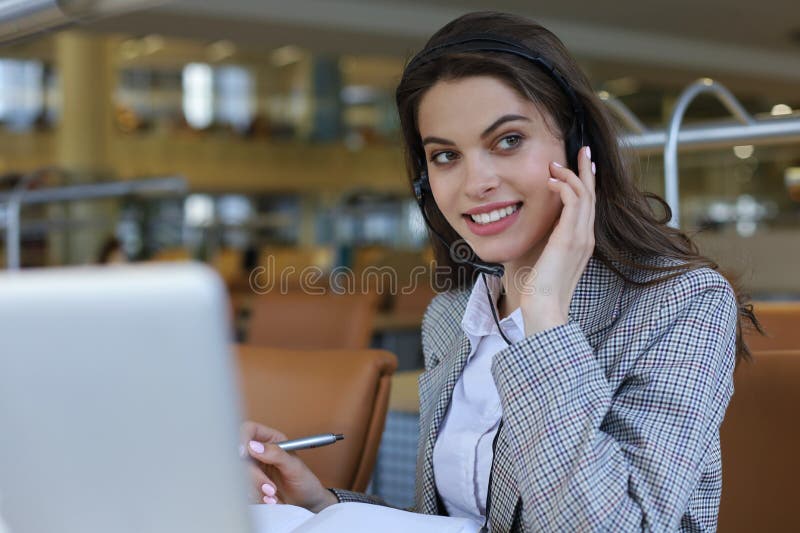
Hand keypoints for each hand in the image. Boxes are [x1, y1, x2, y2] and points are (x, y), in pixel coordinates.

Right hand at [240, 420, 337, 511]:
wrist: (306, 503)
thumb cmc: (304, 481)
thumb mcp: (294, 466)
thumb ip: (276, 454)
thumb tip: (254, 446)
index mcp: (271, 439)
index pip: (249, 430)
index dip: (243, 439)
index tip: (243, 454)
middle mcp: (258, 452)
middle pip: (240, 455)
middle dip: (253, 474)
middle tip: (269, 487)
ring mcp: (252, 468)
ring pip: (239, 474)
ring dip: (256, 487)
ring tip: (273, 494)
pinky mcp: (249, 485)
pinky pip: (242, 489)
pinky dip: (255, 496)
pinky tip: (270, 500)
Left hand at [520, 146, 595, 334]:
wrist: (544, 308)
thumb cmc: (538, 288)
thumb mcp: (542, 257)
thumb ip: (544, 239)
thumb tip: (533, 225)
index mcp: (582, 242)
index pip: (588, 206)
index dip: (586, 184)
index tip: (581, 166)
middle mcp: (586, 238)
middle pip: (592, 195)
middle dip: (586, 171)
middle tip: (582, 150)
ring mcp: (580, 238)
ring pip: (584, 195)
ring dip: (571, 175)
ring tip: (556, 164)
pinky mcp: (569, 239)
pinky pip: (573, 203)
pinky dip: (564, 187)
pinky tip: (551, 181)